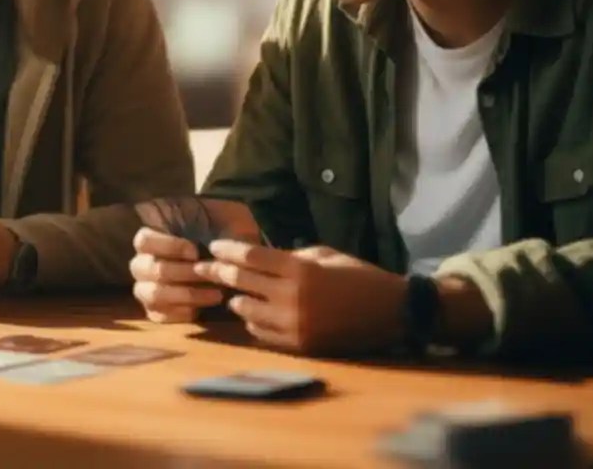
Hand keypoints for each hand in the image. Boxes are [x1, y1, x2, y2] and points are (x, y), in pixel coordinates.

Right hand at [129, 198, 261, 323]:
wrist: (236, 268)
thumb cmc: (222, 240)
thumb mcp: (219, 219)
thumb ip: (205, 206)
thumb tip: (195, 200)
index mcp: (148, 240)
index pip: (144, 241)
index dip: (169, 247)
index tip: (195, 252)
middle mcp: (142, 265)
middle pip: (150, 269)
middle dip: (182, 272)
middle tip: (209, 274)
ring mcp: (146, 290)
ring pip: (153, 294)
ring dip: (186, 294)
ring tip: (216, 294)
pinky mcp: (156, 312)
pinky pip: (160, 315)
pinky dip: (181, 312)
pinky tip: (203, 307)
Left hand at [194, 241, 406, 355]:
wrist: (391, 311)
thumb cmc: (358, 275)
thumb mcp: (324, 255)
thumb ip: (290, 256)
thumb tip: (258, 258)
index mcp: (299, 269)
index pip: (251, 257)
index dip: (228, 250)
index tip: (213, 247)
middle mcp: (292, 297)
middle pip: (241, 282)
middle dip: (218, 272)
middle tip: (202, 268)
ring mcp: (294, 324)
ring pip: (246, 310)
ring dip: (237, 300)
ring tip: (233, 294)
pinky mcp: (299, 345)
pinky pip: (261, 333)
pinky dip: (254, 321)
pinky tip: (253, 314)